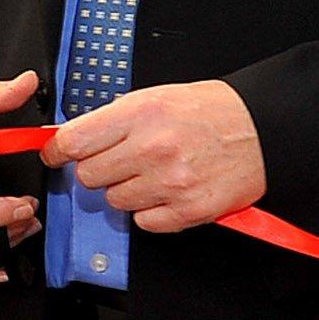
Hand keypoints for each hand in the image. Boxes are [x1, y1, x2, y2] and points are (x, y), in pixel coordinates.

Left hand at [46, 78, 265, 232]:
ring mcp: (169, 183)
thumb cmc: (212, 111)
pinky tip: (167, 191)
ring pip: (113, 200)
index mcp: (140, 114)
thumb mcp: (158, 97)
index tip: (54, 154)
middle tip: (119, 161)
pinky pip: (143, 222)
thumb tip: (76, 136)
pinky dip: (150, 211)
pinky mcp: (186, 210)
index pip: (74, 141)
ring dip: (126, 190)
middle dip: (98, 169)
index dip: (57, 151)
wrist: (263, 130)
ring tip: (152, 173)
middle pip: (88, 176)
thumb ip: (116, 118)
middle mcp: (151, 149)